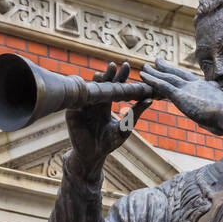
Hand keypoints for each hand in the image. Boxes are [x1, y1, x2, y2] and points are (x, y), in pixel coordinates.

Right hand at [66, 61, 152, 178]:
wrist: (93, 156)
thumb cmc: (109, 143)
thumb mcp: (125, 127)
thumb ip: (135, 113)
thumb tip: (150, 99)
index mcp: (105, 104)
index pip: (114, 86)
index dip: (120, 76)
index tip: (127, 65)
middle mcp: (94, 102)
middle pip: (102, 85)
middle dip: (107, 75)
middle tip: (114, 65)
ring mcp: (83, 107)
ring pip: (89, 91)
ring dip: (94, 83)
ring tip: (100, 75)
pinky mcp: (72, 113)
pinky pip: (76, 102)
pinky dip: (80, 95)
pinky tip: (86, 89)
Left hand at [140, 59, 222, 135]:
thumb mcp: (221, 115)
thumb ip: (212, 116)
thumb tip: (210, 124)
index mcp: (206, 88)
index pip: (189, 80)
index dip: (180, 75)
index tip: (174, 71)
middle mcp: (196, 84)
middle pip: (177, 74)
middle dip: (166, 68)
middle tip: (156, 61)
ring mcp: (187, 88)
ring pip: (167, 77)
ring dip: (154, 72)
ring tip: (144, 67)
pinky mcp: (180, 95)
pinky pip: (162, 85)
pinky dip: (151, 79)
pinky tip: (142, 75)